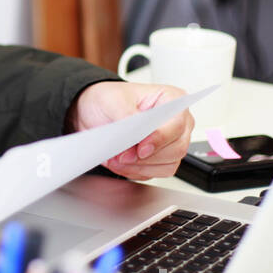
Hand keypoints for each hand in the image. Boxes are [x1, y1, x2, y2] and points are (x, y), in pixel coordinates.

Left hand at [65, 81, 192, 180]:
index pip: (177, 124)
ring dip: (140, 166)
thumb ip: (127, 116)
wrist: (95, 111)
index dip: (160, 139)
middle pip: (176, 148)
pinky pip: (157, 173)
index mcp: (172, 99)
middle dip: (146, 157)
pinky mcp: (162, 159)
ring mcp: (172, 142)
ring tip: (118, 158)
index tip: (140, 149)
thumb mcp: (113, 99)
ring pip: (168, 165)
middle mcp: (177, 122)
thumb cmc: (110, 99)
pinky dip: (137, 171)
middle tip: (122, 155)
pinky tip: (122, 163)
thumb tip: (135, 135)